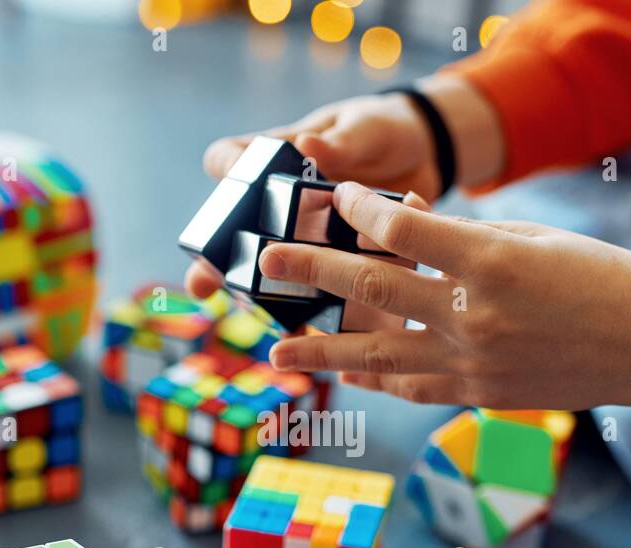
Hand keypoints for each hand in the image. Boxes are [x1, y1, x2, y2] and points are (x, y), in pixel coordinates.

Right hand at [185, 75, 503, 299]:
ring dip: (261, 299)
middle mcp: (285, 202)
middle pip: (236, 232)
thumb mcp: (364, 128)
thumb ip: (341, 141)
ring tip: (256, 319)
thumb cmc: (383, 130)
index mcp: (280, 158)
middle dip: (216, 262)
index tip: (227, 178)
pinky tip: (312, 336)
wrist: (428, 155)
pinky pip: (320, 291)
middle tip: (202, 285)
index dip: (224, 169)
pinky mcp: (339, 261)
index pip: (231, 158)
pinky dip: (316, 314)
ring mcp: (309, 235)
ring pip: (272, 271)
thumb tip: (309, 142)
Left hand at [261, 183, 630, 409]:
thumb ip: (463, 243)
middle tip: (268, 264)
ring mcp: (476, 363)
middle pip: (374, 290)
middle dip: (313, 273)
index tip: (337, 200)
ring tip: (278, 351)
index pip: (404, 233)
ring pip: (379, 356)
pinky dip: (377, 378)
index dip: (361, 212)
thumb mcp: (532, 239)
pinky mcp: (481, 395)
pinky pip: (414, 385)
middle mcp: (477, 316)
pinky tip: (346, 375)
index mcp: (494, 263)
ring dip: (322, 353)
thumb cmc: (598, 276)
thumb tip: (401, 238)